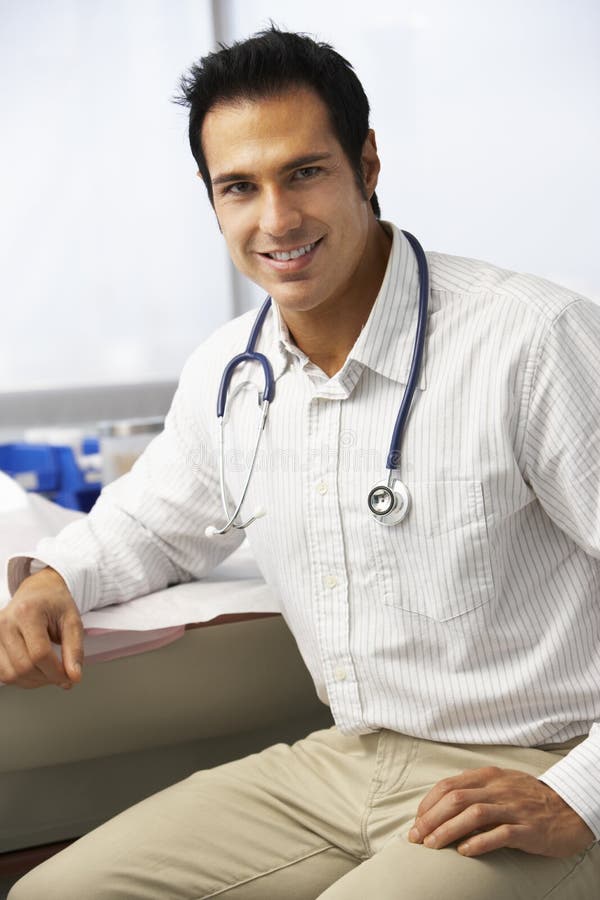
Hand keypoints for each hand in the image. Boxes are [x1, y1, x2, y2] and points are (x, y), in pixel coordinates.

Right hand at [0, 567, 82, 688]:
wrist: (38, 591)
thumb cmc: (55, 603)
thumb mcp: (73, 621)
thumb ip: (74, 649)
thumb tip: (74, 677)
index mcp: (27, 612)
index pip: (40, 654)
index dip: (57, 672)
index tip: (69, 677)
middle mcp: (6, 622)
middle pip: (24, 667)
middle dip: (47, 678)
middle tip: (62, 675)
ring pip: (11, 675)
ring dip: (33, 682)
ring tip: (49, 672)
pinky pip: (2, 674)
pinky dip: (21, 679)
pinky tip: (35, 670)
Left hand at [408, 766, 594, 857]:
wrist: (570, 807)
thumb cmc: (530, 798)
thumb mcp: (501, 784)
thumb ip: (475, 790)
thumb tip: (442, 807)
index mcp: (489, 776)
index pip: (448, 785)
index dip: (428, 804)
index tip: (417, 822)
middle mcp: (498, 788)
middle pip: (456, 798)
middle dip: (431, 818)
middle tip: (417, 837)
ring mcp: (514, 808)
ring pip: (474, 814)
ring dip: (448, 830)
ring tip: (432, 846)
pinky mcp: (529, 829)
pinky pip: (500, 834)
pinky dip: (479, 842)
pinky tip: (464, 852)